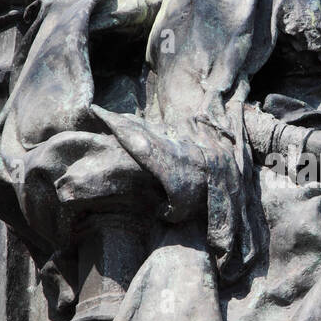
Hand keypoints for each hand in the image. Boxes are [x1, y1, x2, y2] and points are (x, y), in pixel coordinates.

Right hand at [90, 105, 205, 223]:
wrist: (226, 174)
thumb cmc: (201, 191)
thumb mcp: (179, 209)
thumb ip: (166, 210)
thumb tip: (161, 211)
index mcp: (152, 154)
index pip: (125, 133)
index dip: (110, 120)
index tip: (94, 109)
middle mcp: (159, 141)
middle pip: (132, 125)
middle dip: (114, 118)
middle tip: (98, 112)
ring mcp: (172, 139)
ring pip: (146, 126)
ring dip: (131, 122)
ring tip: (117, 120)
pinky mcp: (183, 142)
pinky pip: (159, 132)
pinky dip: (148, 130)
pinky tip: (145, 133)